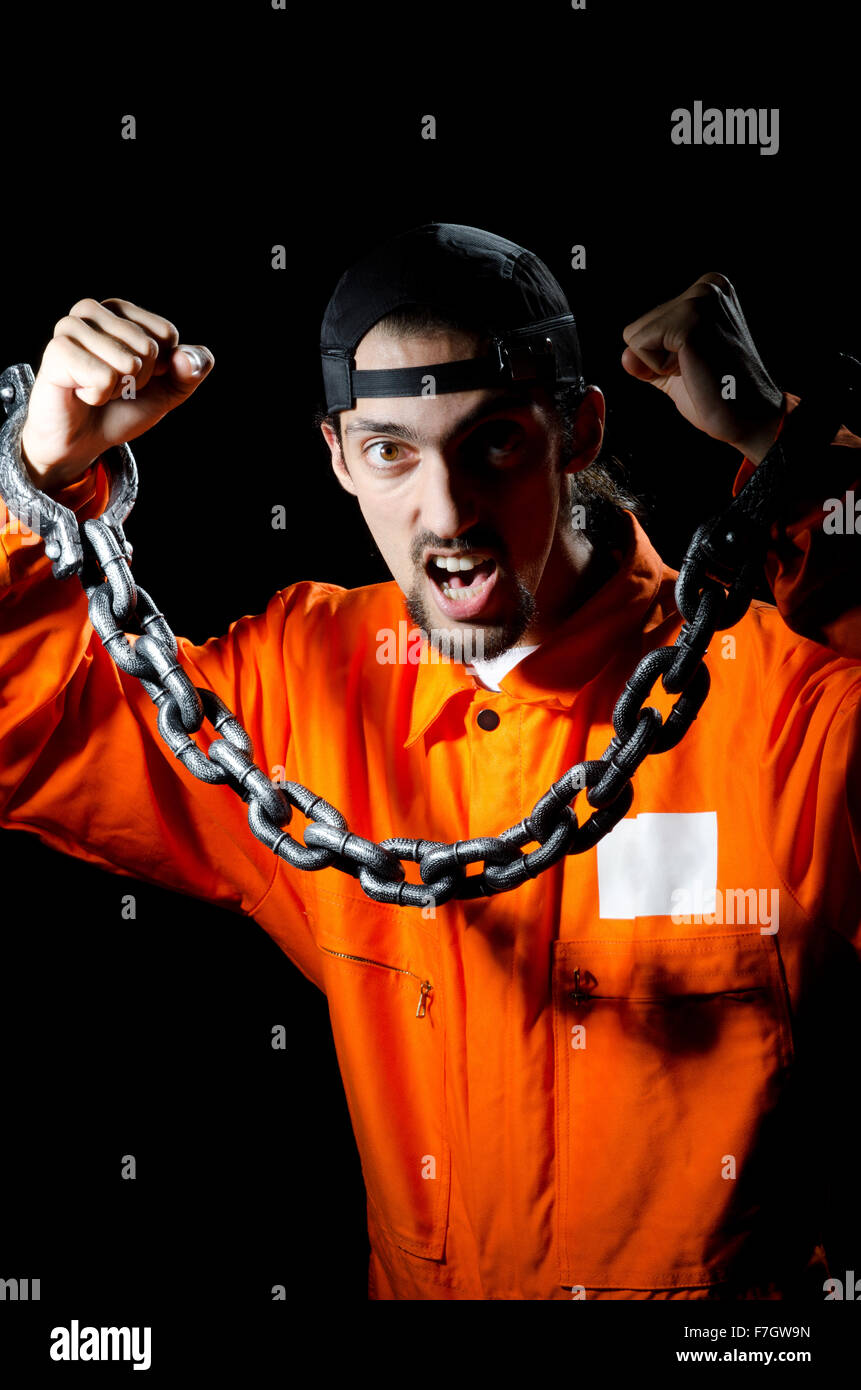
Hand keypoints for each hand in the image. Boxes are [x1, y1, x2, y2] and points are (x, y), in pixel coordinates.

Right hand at [20, 297, 213, 490]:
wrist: (82, 440)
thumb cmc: (121, 408)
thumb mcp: (168, 391)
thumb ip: (191, 372)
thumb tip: (185, 357)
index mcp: (120, 310)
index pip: (167, 334)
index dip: (161, 367)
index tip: (135, 376)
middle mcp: (92, 310)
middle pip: (149, 347)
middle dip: (138, 379)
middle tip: (112, 386)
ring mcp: (70, 327)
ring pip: (129, 362)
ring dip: (118, 388)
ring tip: (95, 388)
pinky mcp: (56, 350)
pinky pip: (104, 378)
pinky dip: (99, 396)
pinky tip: (80, 393)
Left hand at [621, 273, 783, 462]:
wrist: (752, 418)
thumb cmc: (721, 395)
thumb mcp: (675, 370)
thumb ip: (646, 359)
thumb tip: (625, 356)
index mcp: (709, 291)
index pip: (648, 323)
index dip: (663, 356)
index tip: (701, 363)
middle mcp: (707, 287)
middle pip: (638, 328)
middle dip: (659, 359)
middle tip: (701, 369)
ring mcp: (700, 301)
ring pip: (634, 337)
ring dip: (660, 365)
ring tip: (699, 369)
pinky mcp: (689, 321)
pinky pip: (639, 348)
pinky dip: (659, 370)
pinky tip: (694, 371)